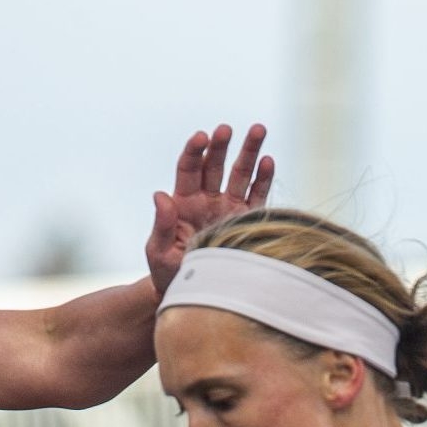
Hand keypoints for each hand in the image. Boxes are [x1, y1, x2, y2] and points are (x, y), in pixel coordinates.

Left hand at [146, 125, 273, 292]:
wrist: (193, 298)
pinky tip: (268, 162)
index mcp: (183, 202)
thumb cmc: (168, 275)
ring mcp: (229, 208)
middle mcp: (208, 200)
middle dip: (221, 146)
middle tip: (225, 129)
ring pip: (240, 173)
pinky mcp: (247, 221)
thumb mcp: (158, 252)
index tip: (200, 136)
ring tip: (258, 128)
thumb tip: (160, 195)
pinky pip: (258, 195)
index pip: (189, 169)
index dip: (194, 152)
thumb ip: (160, 225)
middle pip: (216, 165)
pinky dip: (263, 178)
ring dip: (249, 151)